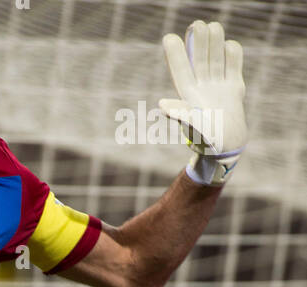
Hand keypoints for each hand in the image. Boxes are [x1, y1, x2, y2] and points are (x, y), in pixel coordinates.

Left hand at [159, 20, 246, 185]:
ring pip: (215, 58)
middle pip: (199, 59)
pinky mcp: (233, 88)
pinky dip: (233, 54)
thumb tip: (163, 106)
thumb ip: (182, 115)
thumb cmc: (207, 144)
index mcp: (189, 96)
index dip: (176, 54)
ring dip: (214, 42)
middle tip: (197, 25)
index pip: (181, 70)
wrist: (227, 150)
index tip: (169, 37)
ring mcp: (218, 86)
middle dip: (198, 42)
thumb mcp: (194, 130)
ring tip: (212, 26)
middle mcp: (202, 88)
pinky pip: (233, 65)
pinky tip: (230, 46)